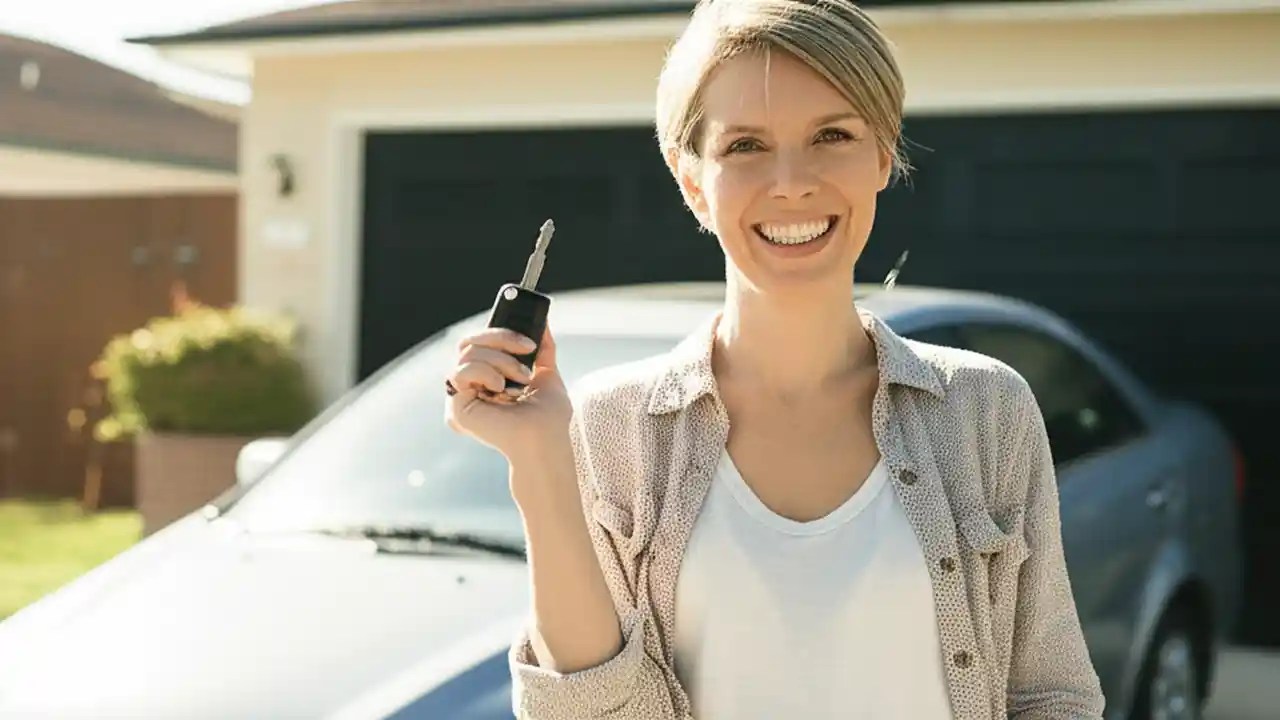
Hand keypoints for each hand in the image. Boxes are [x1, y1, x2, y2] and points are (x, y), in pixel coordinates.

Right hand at [443, 322, 572, 463]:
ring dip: (501, 360)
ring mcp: (462, 396)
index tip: (528, 340)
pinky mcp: (456, 407)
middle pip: (469, 342)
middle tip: (527, 348)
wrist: (546, 441)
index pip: (480, 343)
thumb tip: (542, 321)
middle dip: (501, 338)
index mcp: (488, 378)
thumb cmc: (549, 416)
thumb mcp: (547, 374)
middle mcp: (471, 387)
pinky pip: (460, 372)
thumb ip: (542, 349)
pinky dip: (485, 372)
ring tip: (521, 379)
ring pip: (468, 353)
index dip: (499, 334)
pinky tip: (500, 387)